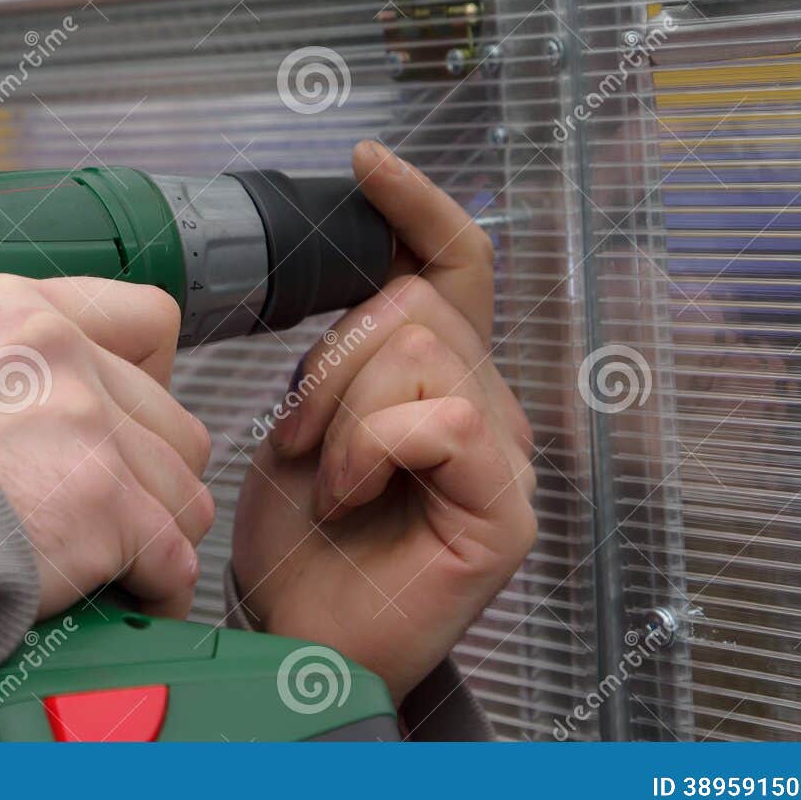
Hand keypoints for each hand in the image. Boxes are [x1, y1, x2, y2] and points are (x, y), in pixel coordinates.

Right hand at [0, 274, 213, 619]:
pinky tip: (130, 603)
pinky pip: (174, 558)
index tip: (128, 426)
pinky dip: (158, 592)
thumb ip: (2, 371)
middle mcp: (63, 354)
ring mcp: (88, 428)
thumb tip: (51, 411)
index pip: (149, 319)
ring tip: (119, 571)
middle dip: (153, 479)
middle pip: (175, 423)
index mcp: (19, 310)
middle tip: (113, 518)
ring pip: (182, 492)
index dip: (152, 385)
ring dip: (156, 539)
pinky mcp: (104, 505)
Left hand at [232, 141, 535, 702]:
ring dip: (341, 413)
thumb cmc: (298, 537)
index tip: (365, 163)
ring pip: (421, 352)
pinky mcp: (505, 509)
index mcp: (442, 379)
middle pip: (416, 304)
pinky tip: (348, 494)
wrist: (294, 636)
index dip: (420, 205)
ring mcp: (505, 457)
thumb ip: (352, 351)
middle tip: (301, 437)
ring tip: (325, 478)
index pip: (454, 266)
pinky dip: (368, 448)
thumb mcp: (309, 417)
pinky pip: (438, 419)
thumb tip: (367, 271)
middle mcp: (488, 408)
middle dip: (332, 361)